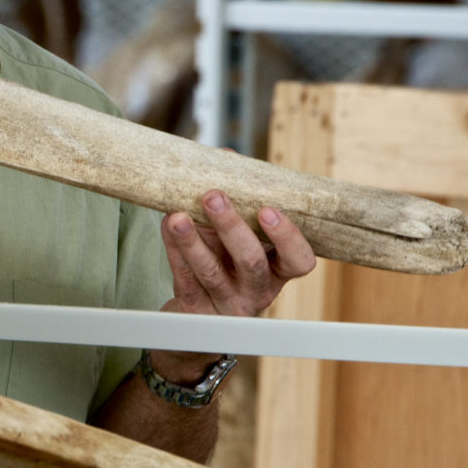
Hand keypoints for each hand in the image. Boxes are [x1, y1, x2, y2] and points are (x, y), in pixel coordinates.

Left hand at [160, 191, 316, 319]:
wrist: (200, 310)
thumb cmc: (227, 262)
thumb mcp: (242, 237)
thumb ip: (241, 202)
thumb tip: (225, 157)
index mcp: (277, 270)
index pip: (299, 260)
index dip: (287, 236)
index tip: (267, 210)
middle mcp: (257, 289)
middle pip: (251, 262)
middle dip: (231, 227)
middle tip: (213, 196)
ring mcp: (226, 301)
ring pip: (211, 272)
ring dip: (193, 241)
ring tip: (177, 216)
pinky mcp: (196, 307)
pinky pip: (184, 278)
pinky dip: (174, 250)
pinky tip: (168, 226)